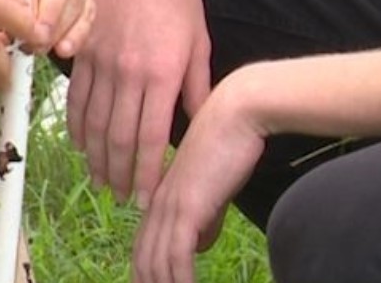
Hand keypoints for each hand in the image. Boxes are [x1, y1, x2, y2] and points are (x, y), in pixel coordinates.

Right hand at [67, 0, 211, 205]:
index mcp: (164, 73)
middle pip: (121, 138)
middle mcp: (130, 72)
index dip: (148, 174)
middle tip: (123, 199)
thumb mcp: (199, 41)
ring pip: (96, 123)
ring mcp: (103, 61)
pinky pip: (77, 97)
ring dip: (97, 157)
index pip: (153, 138)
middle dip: (122, 174)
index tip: (147, 200)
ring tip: (103, 180)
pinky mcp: (85, 49)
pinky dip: (77, 125)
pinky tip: (81, 144)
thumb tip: (198, 126)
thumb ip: (196, 87)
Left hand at [132, 86, 263, 282]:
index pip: (143, 247)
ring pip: (157, 263)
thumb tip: (198, 247)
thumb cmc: (230, 146)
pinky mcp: (187, 207)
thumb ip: (205, 218)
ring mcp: (169, 205)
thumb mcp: (213, 189)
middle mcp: (157, 203)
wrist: (237, 114)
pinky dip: (181, 280)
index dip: (145, 274)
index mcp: (159, 197)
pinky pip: (178, 256)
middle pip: (143, 260)